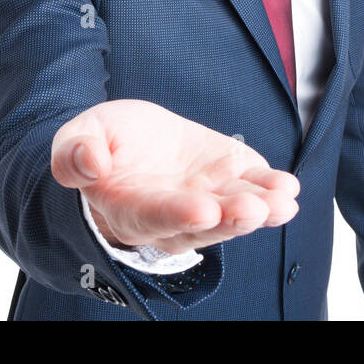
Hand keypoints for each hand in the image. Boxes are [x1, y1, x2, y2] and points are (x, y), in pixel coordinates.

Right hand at [51, 100, 299, 254]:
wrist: (133, 142)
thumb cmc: (102, 144)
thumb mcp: (78, 137)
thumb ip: (75, 154)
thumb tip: (89, 164)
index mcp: (130, 209)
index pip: (154, 217)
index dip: (178, 214)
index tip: (203, 209)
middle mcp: (173, 217)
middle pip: (203, 226)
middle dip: (230, 219)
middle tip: (252, 210)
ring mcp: (207, 203)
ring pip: (235, 216)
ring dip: (261, 210)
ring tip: (282, 201)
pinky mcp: (231, 184)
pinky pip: (255, 193)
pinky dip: (273, 193)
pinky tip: (288, 188)